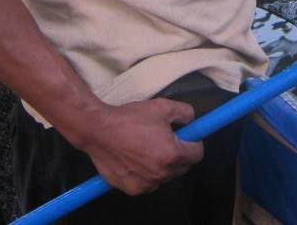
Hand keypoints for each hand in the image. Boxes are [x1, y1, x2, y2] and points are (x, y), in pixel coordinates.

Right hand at [75, 98, 202, 195]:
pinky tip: (138, 157)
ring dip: (164, 164)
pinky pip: (149, 182)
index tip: (189, 136)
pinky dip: (148, 172)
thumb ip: (184, 113)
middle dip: (180, 154)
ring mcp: (146, 184)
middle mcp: (160, 174)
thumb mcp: (162, 107)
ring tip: (150, 146)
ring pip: (166, 176)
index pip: (196, 154)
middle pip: (183, 167)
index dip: (194, 142)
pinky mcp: (132, 188)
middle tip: (168, 138)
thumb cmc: (130, 118)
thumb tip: (191, 120)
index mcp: (171, 154)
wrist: (99, 130)